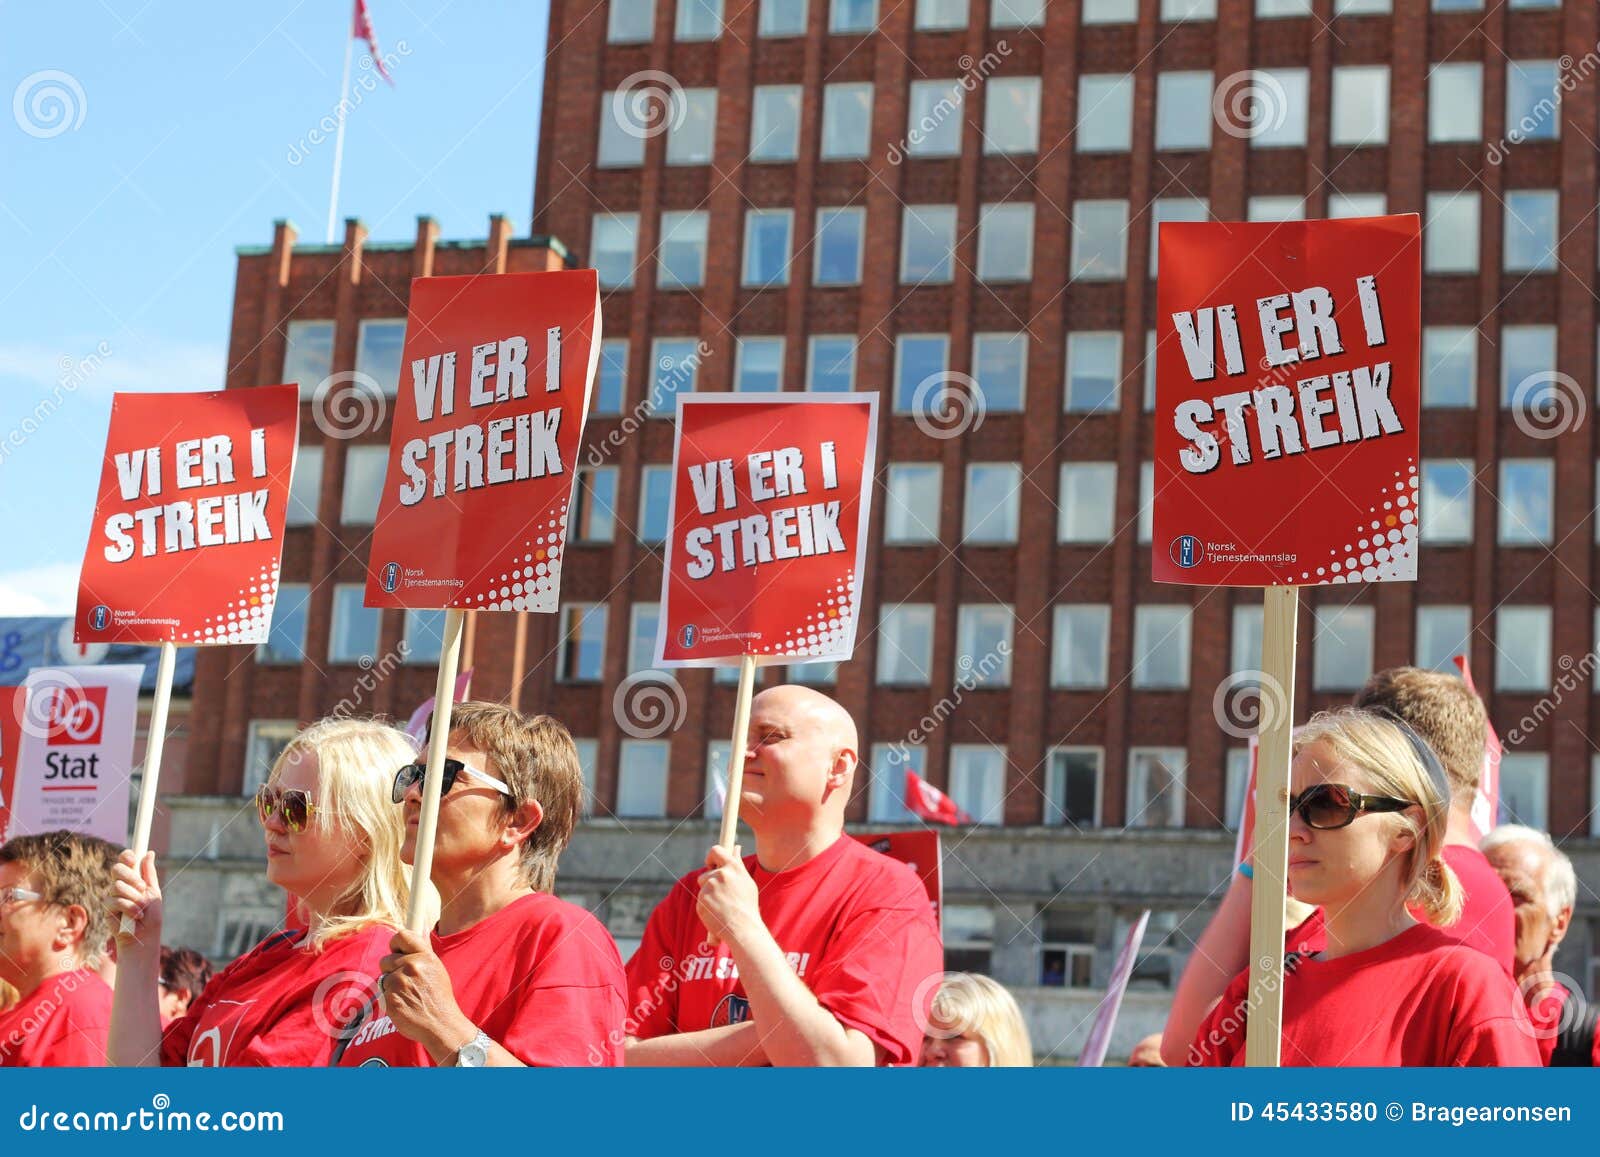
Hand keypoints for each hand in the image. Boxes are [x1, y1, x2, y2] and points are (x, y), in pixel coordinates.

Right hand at [109, 850, 161, 952]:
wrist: (145, 936)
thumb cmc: (151, 915)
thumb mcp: (153, 891)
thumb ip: (149, 874)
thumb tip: (149, 853)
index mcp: (132, 879)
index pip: (124, 861)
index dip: (126, 857)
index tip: (134, 859)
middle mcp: (120, 886)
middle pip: (116, 869)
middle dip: (131, 876)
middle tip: (142, 887)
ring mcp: (112, 896)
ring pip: (118, 886)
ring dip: (134, 897)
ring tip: (142, 908)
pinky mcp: (107, 909)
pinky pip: (116, 901)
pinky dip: (130, 908)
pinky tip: (137, 916)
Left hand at [378, 929, 474, 1063]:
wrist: (441, 1023)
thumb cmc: (438, 996)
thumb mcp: (436, 969)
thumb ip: (419, 956)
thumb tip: (400, 948)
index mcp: (425, 956)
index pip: (401, 936)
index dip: (395, 945)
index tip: (396, 953)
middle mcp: (412, 966)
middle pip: (385, 960)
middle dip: (390, 970)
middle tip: (403, 982)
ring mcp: (399, 982)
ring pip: (383, 979)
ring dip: (390, 987)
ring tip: (407, 996)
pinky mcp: (390, 999)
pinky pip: (382, 994)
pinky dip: (389, 1000)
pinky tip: (403, 1005)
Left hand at [696, 844, 760, 949]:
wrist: (743, 928)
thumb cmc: (747, 905)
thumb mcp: (746, 882)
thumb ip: (738, 863)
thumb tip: (735, 847)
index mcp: (733, 867)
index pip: (716, 850)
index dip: (711, 857)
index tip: (712, 864)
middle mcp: (720, 875)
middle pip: (705, 874)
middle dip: (709, 882)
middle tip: (722, 895)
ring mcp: (709, 888)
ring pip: (702, 888)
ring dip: (708, 894)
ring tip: (722, 906)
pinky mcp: (701, 901)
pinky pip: (700, 900)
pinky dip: (706, 906)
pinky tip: (717, 913)